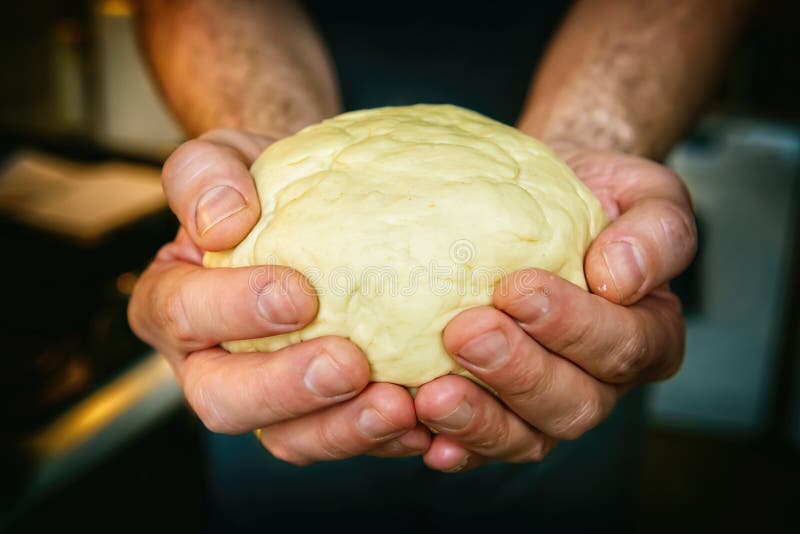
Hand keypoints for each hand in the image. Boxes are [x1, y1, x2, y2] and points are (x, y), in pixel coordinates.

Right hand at [128, 129, 427, 464]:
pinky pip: (344, 440)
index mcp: (174, 304)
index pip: (182, 315)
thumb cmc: (261, 188)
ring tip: (402, 406)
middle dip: (287, 391)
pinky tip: (427, 420)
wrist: (314, 212)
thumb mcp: (224, 158)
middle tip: (350, 364)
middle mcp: (211, 363)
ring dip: (345, 430)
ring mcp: (268, 398)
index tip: (298, 294)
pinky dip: (386, 437)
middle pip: (225, 400)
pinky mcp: (321, 412)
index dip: (232, 311)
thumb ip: (204, 174)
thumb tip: (222, 221)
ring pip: (289, 438)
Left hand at [415, 151, 695, 471]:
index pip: (626, 346)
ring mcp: (544, 405)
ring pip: (526, 437)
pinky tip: (418, 432)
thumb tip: (621, 277)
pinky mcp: (495, 414)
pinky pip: (476, 446)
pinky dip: (447, 443)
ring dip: (478, 421)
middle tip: (466, 333)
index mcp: (645, 332)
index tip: (518, 289)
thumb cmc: (585, 192)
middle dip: (519, 374)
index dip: (575, 327)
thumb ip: (656, 230)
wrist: (525, 194)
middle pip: (575, 404)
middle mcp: (599, 380)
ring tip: (431, 397)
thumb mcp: (639, 192)